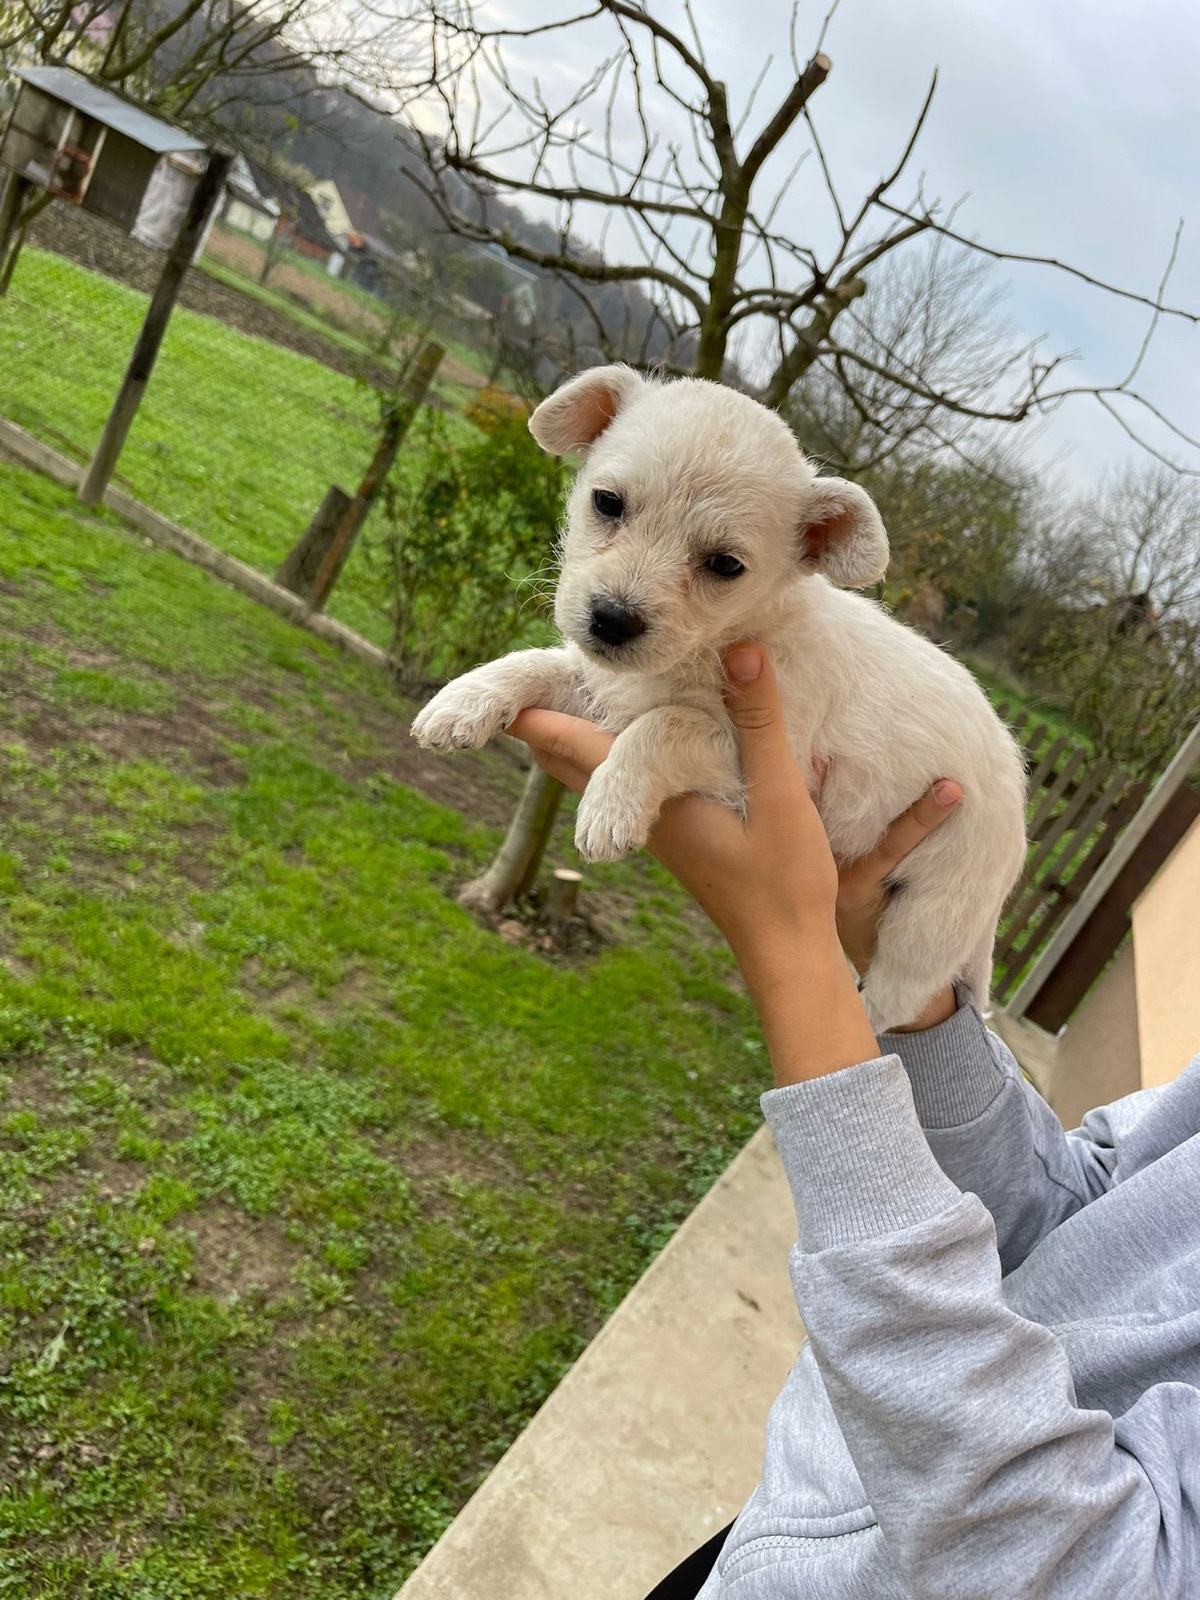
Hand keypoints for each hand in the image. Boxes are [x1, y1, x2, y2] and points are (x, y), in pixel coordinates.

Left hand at [509, 649, 961, 1007]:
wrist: (786, 950)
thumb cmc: (783, 880)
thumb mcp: (781, 792)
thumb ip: (759, 720)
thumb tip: (740, 650)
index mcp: (649, 799)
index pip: (570, 746)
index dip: (528, 714)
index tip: (488, 680)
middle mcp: (637, 813)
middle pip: (562, 760)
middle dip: (534, 720)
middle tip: (504, 675)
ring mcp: (650, 827)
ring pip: (585, 773)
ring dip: (565, 733)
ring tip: (551, 689)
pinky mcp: (670, 833)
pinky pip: (615, 782)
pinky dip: (601, 751)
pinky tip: (615, 734)